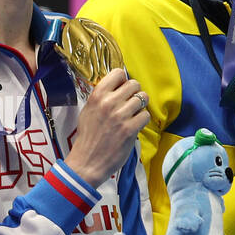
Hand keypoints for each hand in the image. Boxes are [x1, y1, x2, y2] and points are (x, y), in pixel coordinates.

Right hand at [65, 69, 149, 185]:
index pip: (118, 73)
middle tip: (130, 104)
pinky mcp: (130, 129)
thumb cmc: (88, 136)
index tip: (122, 90)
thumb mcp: (88, 111)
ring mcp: (121, 116)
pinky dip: (142, 120)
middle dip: (135, 93)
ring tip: (133, 115)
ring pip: (143, 98)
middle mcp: (109, 102)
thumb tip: (118, 87)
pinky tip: (135, 126)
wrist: (88, 161)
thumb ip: (102, 97)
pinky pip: (146, 115)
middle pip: (134, 84)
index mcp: (97, 95)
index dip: (123, 81)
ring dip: (140, 107)